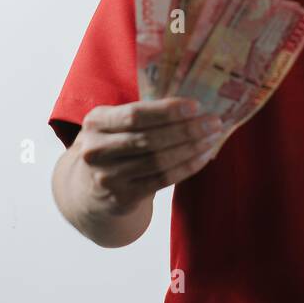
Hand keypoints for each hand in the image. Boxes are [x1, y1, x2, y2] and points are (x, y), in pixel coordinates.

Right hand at [73, 97, 224, 215]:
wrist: (90, 187)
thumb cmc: (116, 143)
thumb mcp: (116, 124)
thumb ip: (145, 114)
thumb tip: (194, 105)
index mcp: (96, 121)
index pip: (135, 114)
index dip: (167, 111)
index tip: (196, 106)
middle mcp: (96, 150)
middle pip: (149, 139)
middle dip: (186, 130)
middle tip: (213, 123)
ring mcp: (107, 176)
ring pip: (158, 161)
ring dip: (191, 149)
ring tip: (212, 138)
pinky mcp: (121, 197)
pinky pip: (161, 180)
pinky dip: (186, 167)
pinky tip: (203, 157)